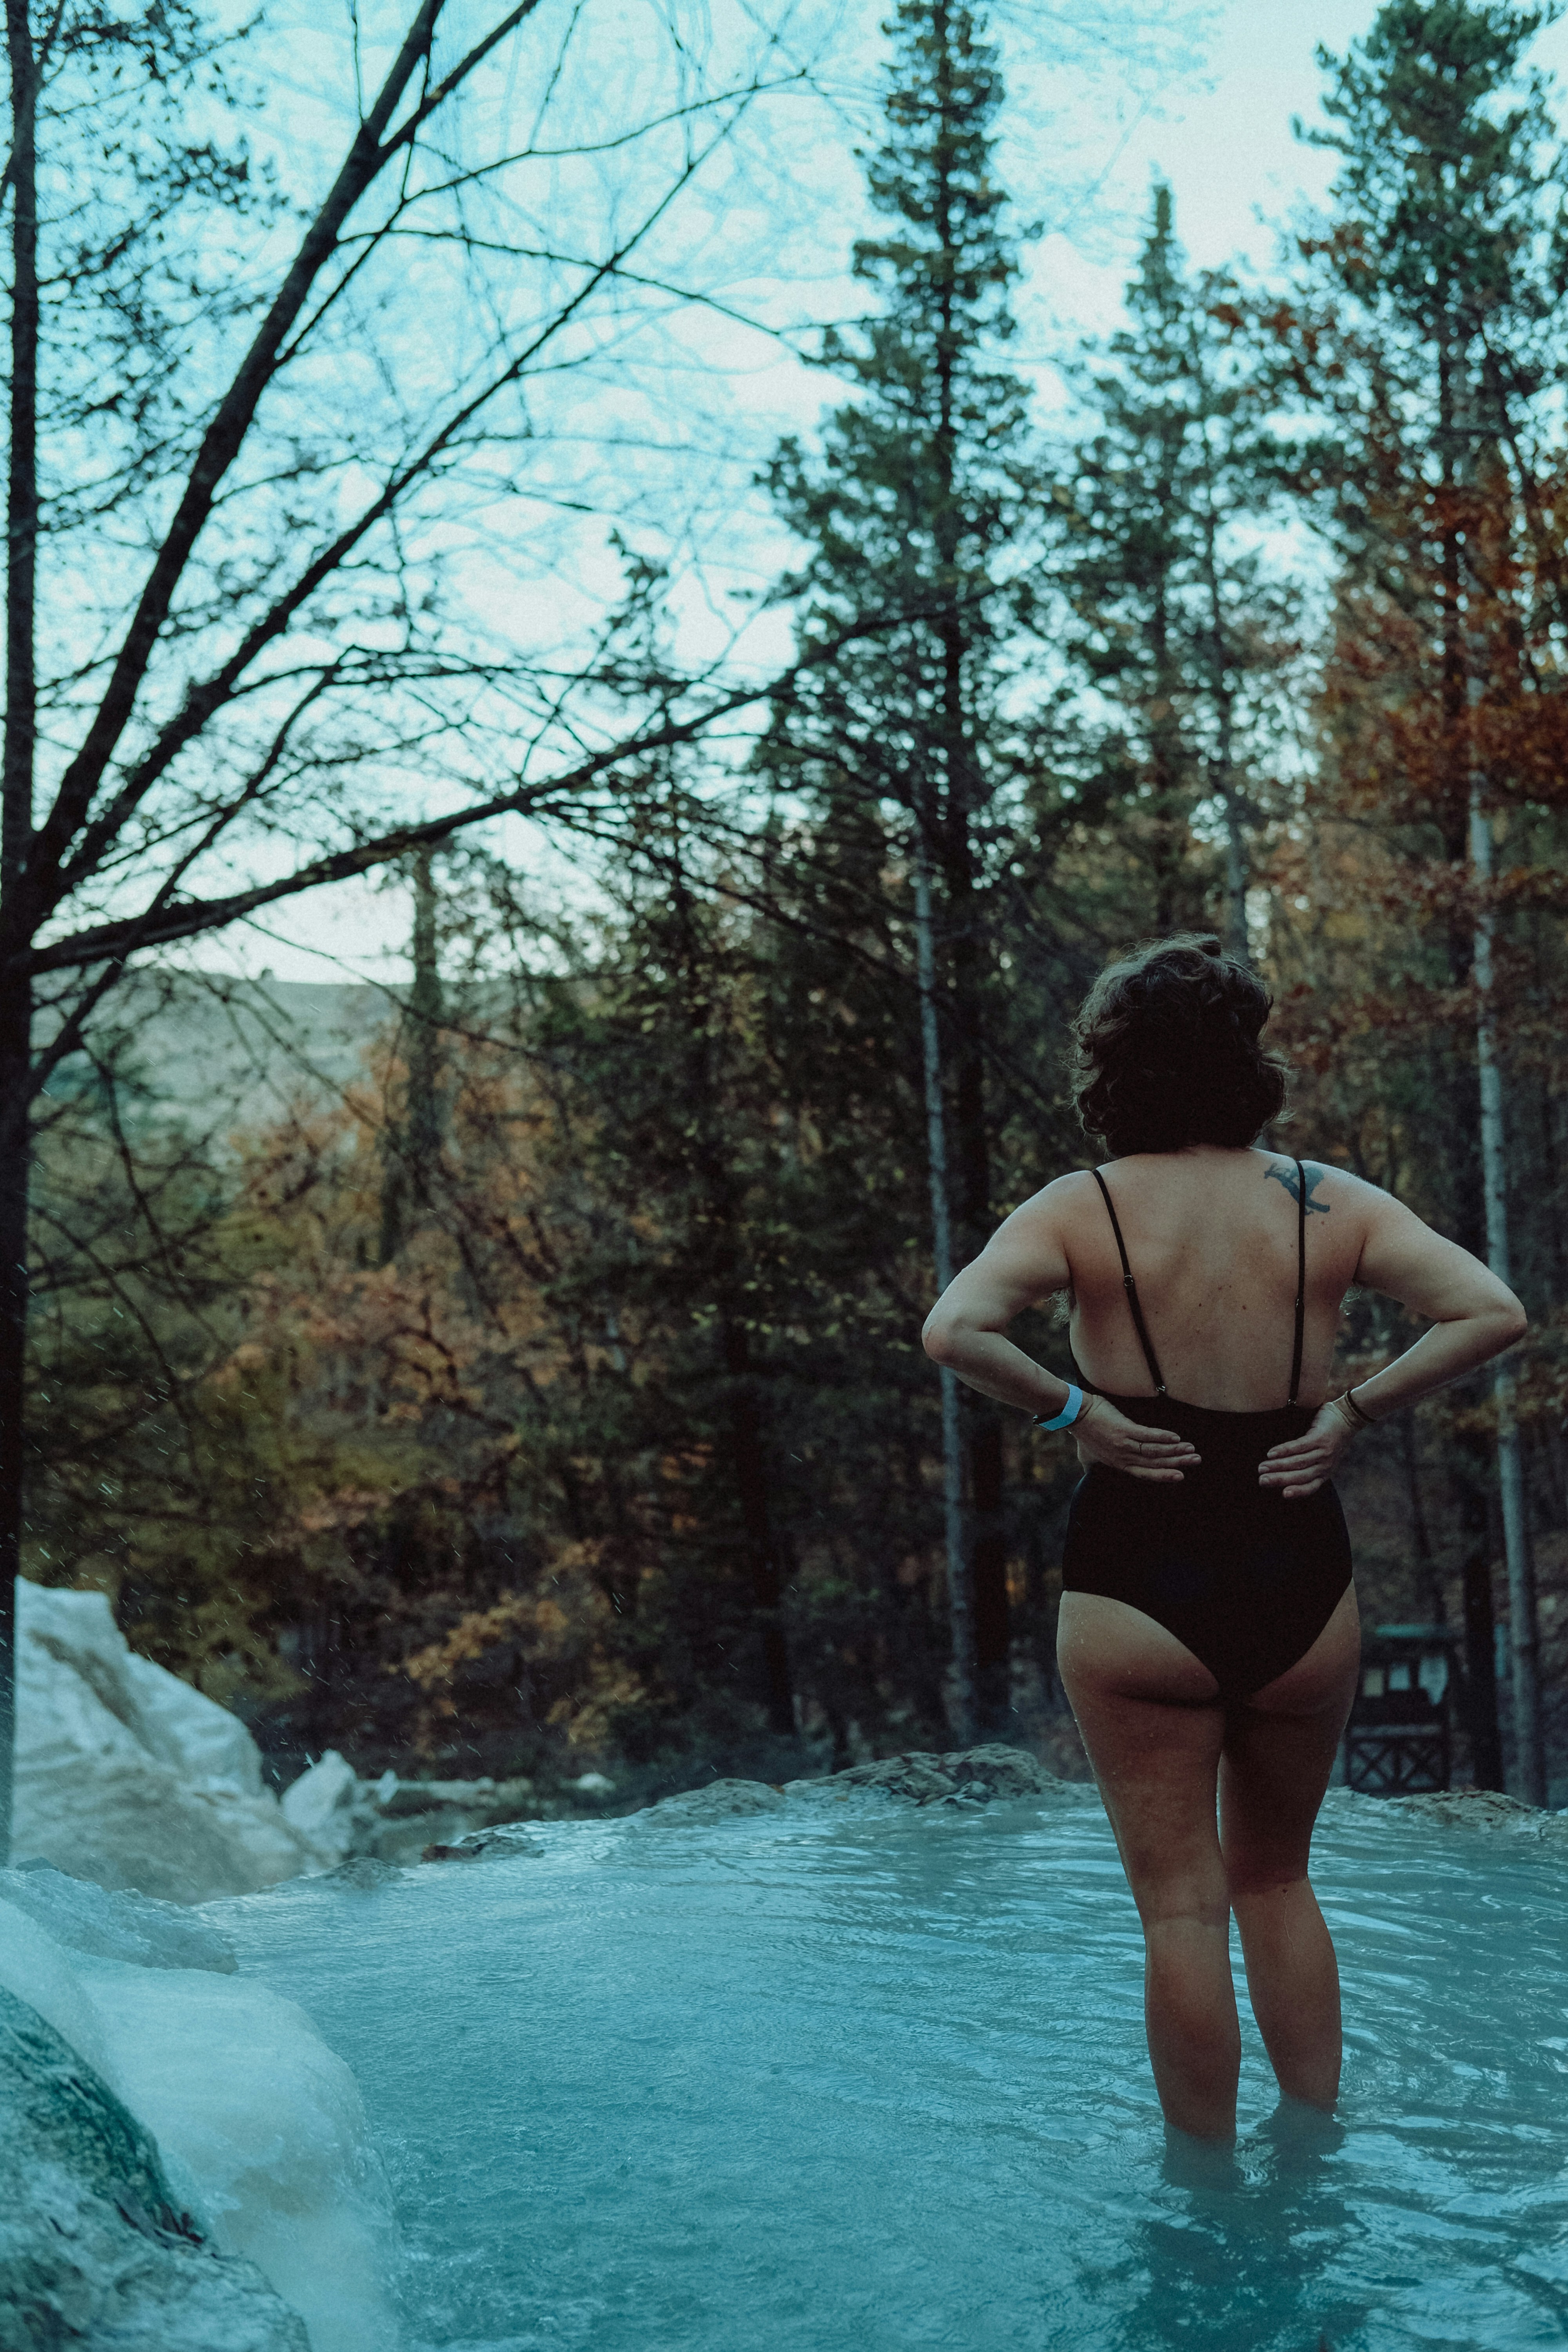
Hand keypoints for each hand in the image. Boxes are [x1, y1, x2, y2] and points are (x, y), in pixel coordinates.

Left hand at [1072, 1395, 1199, 1481]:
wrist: (1075, 1414)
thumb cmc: (1083, 1433)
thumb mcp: (1088, 1456)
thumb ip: (1094, 1465)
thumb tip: (1091, 1473)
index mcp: (1118, 1463)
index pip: (1145, 1473)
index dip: (1164, 1475)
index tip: (1180, 1475)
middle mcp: (1123, 1457)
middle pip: (1155, 1463)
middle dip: (1177, 1462)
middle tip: (1196, 1460)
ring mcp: (1124, 1444)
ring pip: (1154, 1451)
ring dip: (1174, 1451)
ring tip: (1191, 1449)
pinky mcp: (1124, 1429)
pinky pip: (1146, 1435)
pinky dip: (1162, 1437)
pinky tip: (1176, 1437)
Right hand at [1258, 1402, 1353, 1498]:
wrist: (1347, 1418)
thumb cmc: (1331, 1438)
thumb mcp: (1324, 1457)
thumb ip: (1309, 1465)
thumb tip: (1282, 1472)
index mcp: (1325, 1473)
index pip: (1310, 1486)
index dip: (1297, 1491)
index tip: (1282, 1494)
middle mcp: (1325, 1465)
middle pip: (1300, 1476)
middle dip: (1279, 1479)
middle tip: (1262, 1481)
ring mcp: (1323, 1452)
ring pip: (1298, 1462)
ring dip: (1278, 1465)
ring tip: (1262, 1467)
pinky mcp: (1320, 1438)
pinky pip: (1299, 1446)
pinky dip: (1283, 1450)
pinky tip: (1271, 1453)